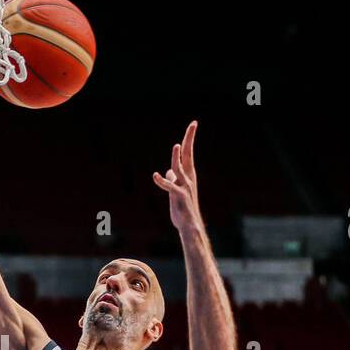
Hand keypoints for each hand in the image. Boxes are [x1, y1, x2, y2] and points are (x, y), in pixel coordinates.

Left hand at [152, 120, 205, 237]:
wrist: (189, 225)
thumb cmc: (182, 208)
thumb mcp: (176, 190)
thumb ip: (173, 179)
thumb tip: (168, 172)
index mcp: (188, 174)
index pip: (188, 153)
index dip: (189, 138)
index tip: (193, 124)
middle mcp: (188, 177)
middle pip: (188, 154)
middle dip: (190, 139)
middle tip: (193, 124)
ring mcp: (184, 186)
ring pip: (180, 168)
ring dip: (177, 158)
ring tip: (176, 146)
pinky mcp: (178, 196)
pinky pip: (169, 187)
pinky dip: (162, 181)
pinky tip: (155, 175)